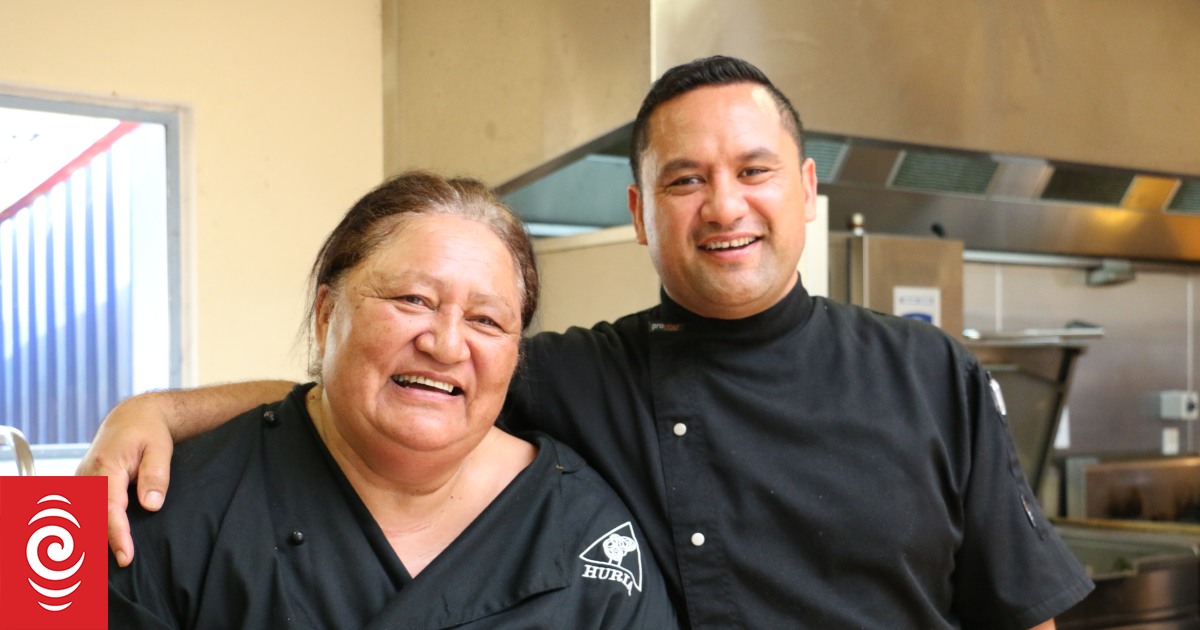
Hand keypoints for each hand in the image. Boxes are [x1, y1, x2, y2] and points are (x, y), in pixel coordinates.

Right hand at [76, 393, 174, 566]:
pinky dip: (85, 530)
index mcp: (106, 466)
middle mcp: (86, 476)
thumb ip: (155, 476)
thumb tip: (151, 506)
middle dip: (101, 546)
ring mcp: (80, 481)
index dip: (117, 534)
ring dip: (89, 541)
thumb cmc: (148, 432)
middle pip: (90, 518)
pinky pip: (80, 512)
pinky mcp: (81, 486)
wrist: (131, 417)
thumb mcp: (160, 448)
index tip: (126, 556)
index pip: (110, 508)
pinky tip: (92, 550)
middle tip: (119, 567)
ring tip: (101, 568)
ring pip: (81, 517)